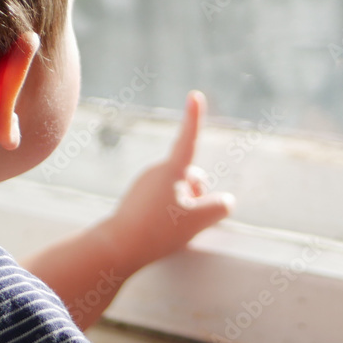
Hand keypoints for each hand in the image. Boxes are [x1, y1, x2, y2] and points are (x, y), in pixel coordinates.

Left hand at [101, 91, 233, 275]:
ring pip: (178, 189)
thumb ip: (219, 208)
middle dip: (198, 194)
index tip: (195, 95)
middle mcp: (156, 170)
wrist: (117, 247)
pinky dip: (169, 213)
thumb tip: (225, 202)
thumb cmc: (158, 231)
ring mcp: (145, 183)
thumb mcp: (199, 222)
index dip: (194, 117)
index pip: (188, 139)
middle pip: (191, 176)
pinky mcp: (137, 197)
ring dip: (184, 206)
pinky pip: (163, 199)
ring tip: (170, 229)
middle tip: (188, 220)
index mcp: (171, 169)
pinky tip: (159, 231)